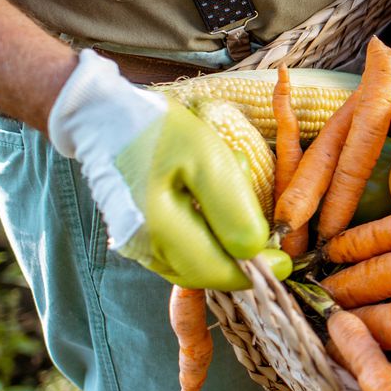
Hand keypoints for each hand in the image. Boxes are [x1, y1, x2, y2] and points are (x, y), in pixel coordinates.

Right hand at [49, 51, 284, 289]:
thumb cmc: (161, 132)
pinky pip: (179, 252)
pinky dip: (204, 241)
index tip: (285, 260)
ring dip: (223, 250)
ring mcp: (135, 245)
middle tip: (265, 235)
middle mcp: (142, 248)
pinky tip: (212, 209)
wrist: (104, 116)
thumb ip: (233, 211)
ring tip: (237, 211)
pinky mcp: (136, 237)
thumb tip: (255, 253)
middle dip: (241, 261)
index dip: (256, 271)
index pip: (217, 272)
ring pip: (193, 266)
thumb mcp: (209, 160)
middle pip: (206, 273)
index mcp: (159, 230)